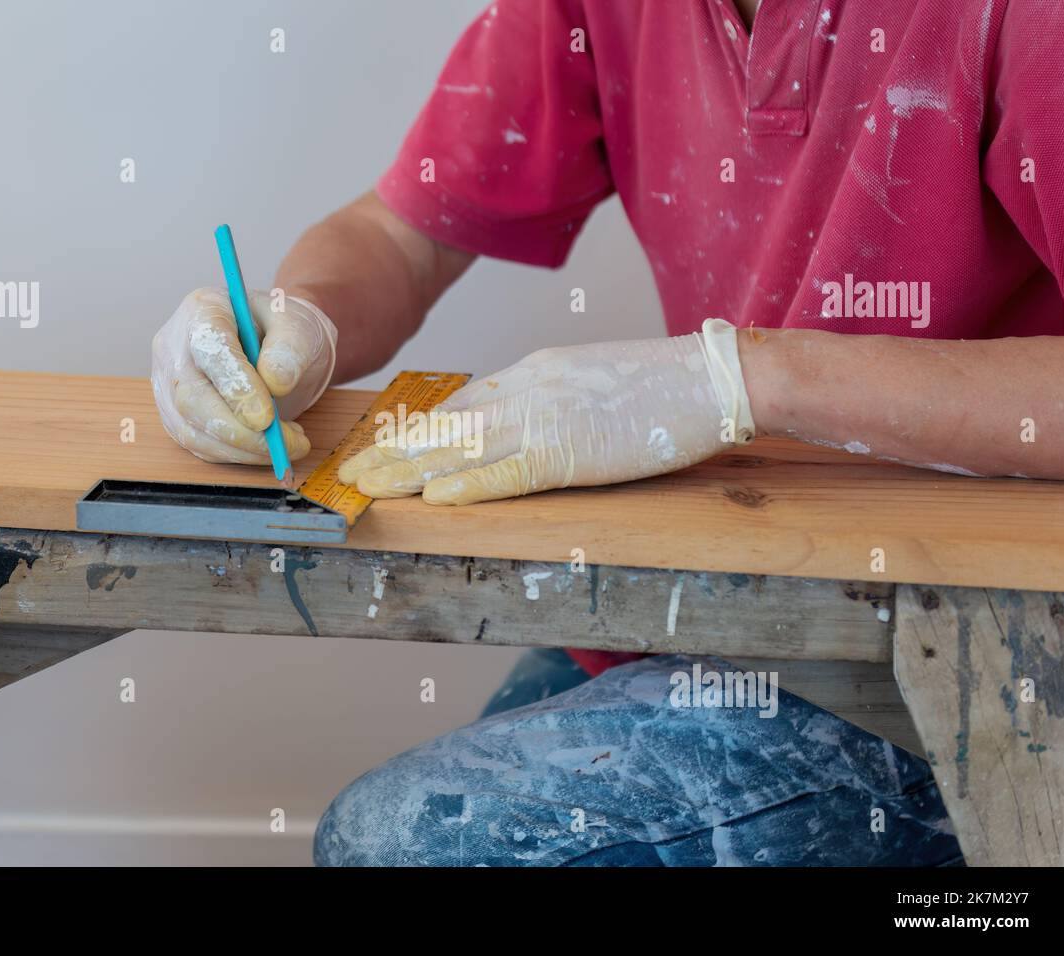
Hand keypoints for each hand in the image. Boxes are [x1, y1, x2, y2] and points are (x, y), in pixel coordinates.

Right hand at [151, 286, 336, 463]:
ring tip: (288, 443)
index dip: (235, 386)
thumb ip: (290, 348)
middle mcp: (175, 347)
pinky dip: (238, 455)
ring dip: (243, 448)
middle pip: (191, 397)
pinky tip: (268, 445)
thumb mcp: (298, 324)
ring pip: (192, 429)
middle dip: (240, 430)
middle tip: (284, 443)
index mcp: (202, 310)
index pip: (209, 348)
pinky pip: (199, 445)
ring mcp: (169, 384)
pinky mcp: (176, 416)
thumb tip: (275, 383)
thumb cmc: (283, 330)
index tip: (266, 418)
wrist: (276, 347)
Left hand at [339, 320, 754, 504]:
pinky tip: (434, 498)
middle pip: (446, 424)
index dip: (420, 430)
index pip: (462, 404)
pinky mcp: (571, 451)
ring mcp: (546, 419)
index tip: (387, 446)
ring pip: (461, 448)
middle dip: (394, 451)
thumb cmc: (662, 386)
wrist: (712, 377)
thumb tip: (521, 425)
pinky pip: (508, 473)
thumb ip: (550, 401)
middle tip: (351, 471)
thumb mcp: (591, 384)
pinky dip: (468, 486)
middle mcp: (528, 391)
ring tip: (366, 488)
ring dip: (409, 471)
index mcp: (534, 373)